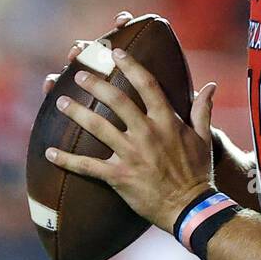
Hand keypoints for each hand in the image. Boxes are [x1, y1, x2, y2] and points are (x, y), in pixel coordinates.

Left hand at [43, 12, 217, 231]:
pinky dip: (67, 159)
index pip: (147, 85)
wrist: (189, 207)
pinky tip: (49, 152)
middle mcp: (147, 133)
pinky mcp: (119, 176)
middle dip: (96, 83)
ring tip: (61, 101)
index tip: (116, 52)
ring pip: (98, 127)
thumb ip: (202, 110)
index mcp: (167, 121)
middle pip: (117, 100)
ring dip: (77, 113)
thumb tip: (210, 86)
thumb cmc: (197, 171)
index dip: (131, 65)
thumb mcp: (203, 138)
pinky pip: (88, 166)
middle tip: (78, 73)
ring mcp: (131, 154)